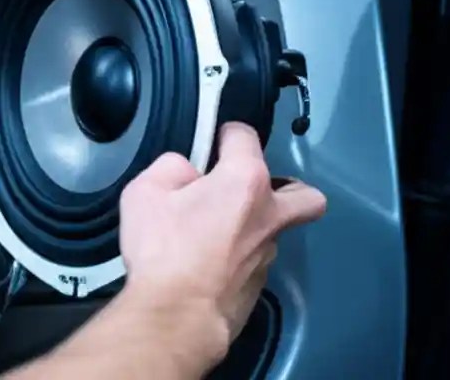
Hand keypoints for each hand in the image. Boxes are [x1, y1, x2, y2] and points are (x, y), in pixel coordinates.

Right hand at [118, 123, 326, 361]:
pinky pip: (251, 261)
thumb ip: (170, 168)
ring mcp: (268, 254)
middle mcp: (269, 214)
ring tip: (208, 234)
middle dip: (286, 188)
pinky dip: (234, 257)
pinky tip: (203, 265)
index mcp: (245, 181)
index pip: (245, 136)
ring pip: (272, 231)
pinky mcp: (259, 287)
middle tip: (249, 192)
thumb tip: (187, 173)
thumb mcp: (145, 191)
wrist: (177, 315)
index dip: (224, 135)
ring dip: (249, 226)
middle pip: (304, 194)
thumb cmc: (163, 249)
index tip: (209, 146)